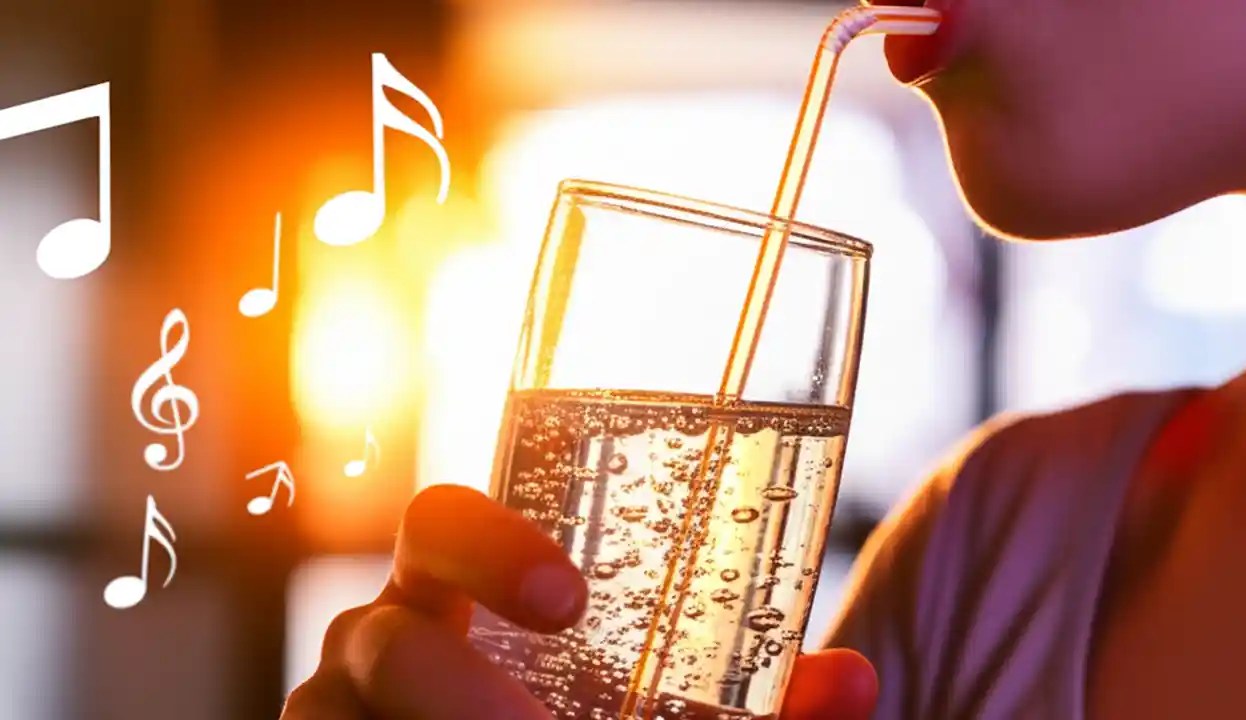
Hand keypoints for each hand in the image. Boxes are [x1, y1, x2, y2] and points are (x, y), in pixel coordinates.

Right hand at [281, 484, 877, 718]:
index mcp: (456, 589)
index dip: (486, 545)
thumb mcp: (669, 712)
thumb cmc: (585, 716)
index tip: (570, 600)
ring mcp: (333, 713)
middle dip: (455, 693)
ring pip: (331, 718)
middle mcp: (380, 639)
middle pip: (375, 637)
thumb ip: (754, 700)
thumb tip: (855, 682)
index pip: (437, 522)